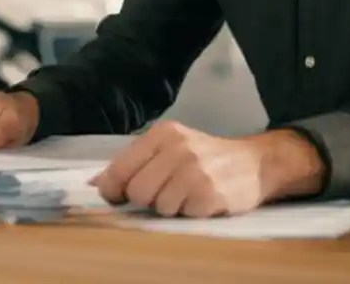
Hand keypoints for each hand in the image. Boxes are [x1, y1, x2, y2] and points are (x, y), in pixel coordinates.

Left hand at [90, 121, 324, 217]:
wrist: (255, 162)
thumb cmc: (205, 157)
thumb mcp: (169, 148)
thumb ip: (133, 163)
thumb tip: (94, 184)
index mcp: (162, 134)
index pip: (119, 169)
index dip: (114, 189)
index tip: (120, 196)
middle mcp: (178, 148)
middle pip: (138, 191)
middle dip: (149, 199)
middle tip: (167, 192)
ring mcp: (196, 171)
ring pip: (160, 207)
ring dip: (172, 207)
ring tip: (188, 194)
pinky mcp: (212, 193)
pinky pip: (185, 215)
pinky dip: (191, 212)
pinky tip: (203, 200)